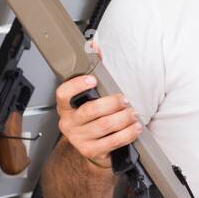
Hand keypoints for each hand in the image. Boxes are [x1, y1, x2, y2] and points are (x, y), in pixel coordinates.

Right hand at [55, 46, 140, 169]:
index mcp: (66, 108)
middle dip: (112, 103)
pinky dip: (127, 133)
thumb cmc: (91, 120)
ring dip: (123, 118)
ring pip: (104, 126)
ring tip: (133, 113)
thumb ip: (94, 72)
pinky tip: (135, 127)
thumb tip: (96, 47)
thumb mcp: (89, 99)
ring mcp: (79, 138)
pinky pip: (113, 141)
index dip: (76, 86)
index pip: (63, 94)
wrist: (91, 150)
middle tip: (125, 100)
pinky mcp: (92, 151)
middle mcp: (69, 123)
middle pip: (91, 110)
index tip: (93, 80)